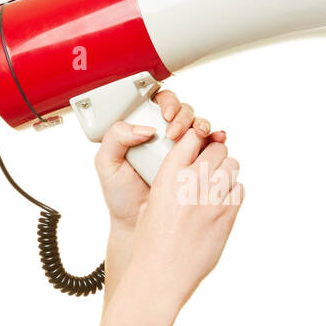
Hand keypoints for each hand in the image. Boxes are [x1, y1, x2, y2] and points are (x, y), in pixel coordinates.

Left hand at [94, 88, 226, 229]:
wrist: (137, 221)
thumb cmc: (121, 194)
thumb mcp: (107, 163)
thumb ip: (116, 138)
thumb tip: (145, 129)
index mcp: (143, 129)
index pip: (159, 103)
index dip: (167, 103)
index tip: (166, 116)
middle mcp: (165, 135)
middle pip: (183, 111)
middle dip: (184, 116)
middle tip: (176, 132)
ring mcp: (183, 148)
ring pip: (199, 125)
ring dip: (203, 124)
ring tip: (201, 134)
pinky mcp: (197, 162)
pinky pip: (211, 146)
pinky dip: (217, 139)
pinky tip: (218, 140)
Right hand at [128, 125, 243, 310]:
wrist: (162, 275)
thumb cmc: (151, 244)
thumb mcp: (151, 205)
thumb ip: (169, 184)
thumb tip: (187, 171)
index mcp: (168, 177)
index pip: (191, 139)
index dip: (196, 139)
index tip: (197, 145)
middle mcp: (191, 184)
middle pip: (217, 149)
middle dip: (215, 153)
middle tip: (211, 165)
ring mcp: (212, 200)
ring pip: (232, 166)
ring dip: (226, 170)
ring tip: (217, 182)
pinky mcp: (227, 216)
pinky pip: (239, 190)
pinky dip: (233, 191)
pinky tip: (222, 201)